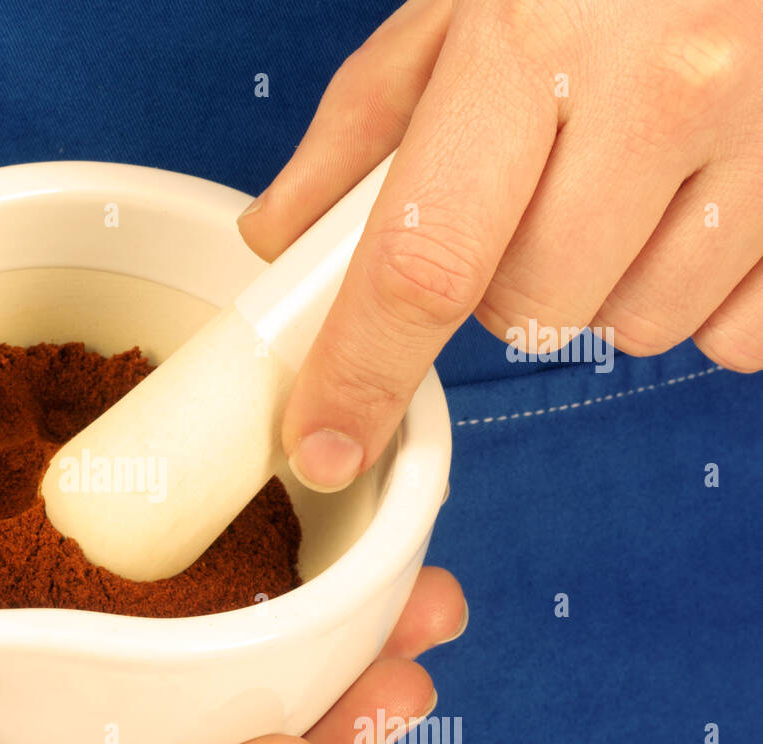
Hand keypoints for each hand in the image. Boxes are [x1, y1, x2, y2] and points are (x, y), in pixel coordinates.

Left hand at [240, 0, 762, 491]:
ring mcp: (761, 137)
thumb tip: (281, 239)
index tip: (323, 446)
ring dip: (602, 285)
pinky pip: (736, 331)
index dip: (362, 373)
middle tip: (529, 194)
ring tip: (623, 182)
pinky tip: (695, 210)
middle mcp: (659, 91)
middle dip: (501, 284)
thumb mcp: (464, 2)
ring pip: (632, 326)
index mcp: (532, 42)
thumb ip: (363, 126)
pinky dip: (702, 297)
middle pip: (529, 311)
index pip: (423, 261)